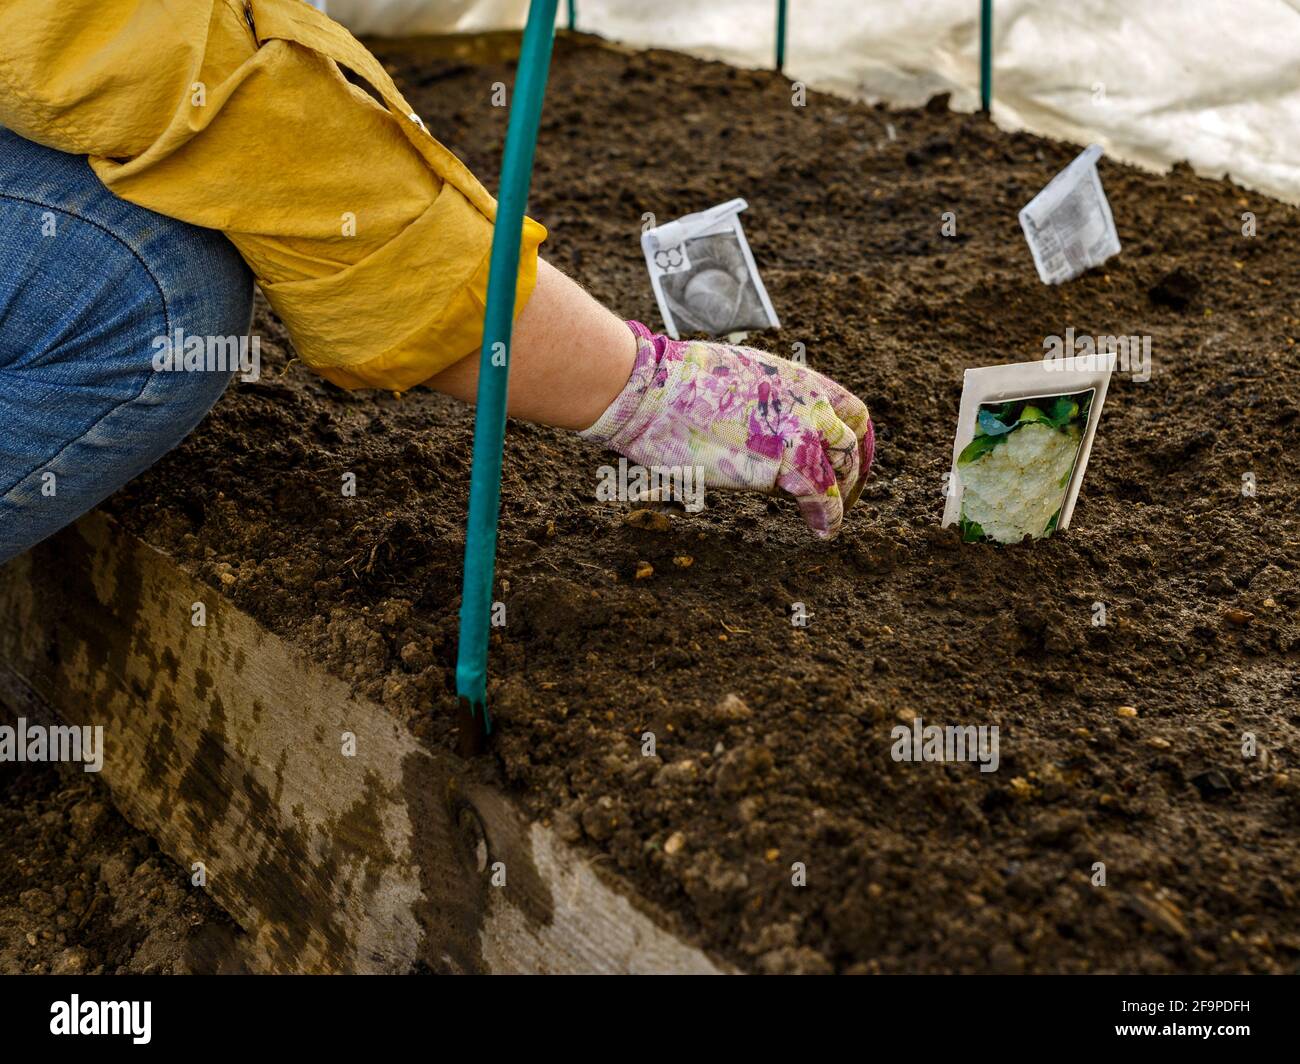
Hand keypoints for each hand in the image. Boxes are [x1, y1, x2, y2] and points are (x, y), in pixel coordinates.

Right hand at [581, 322, 874, 537]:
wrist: (654, 391)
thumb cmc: (675, 385)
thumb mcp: (736, 378)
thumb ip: (763, 401)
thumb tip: (759, 424)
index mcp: (797, 379)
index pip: (851, 412)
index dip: (855, 441)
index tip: (846, 461)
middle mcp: (808, 402)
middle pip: (850, 445)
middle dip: (851, 474)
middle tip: (842, 495)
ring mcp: (802, 431)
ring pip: (841, 472)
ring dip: (840, 499)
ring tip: (831, 519)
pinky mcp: (788, 463)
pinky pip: (823, 497)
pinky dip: (828, 518)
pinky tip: (823, 531)